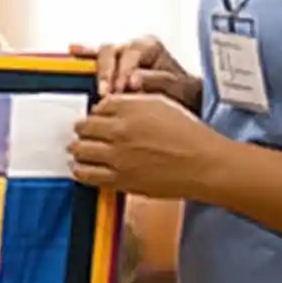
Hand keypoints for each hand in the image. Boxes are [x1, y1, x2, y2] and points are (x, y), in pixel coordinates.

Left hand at [68, 93, 227, 199]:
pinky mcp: (119, 180)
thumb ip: (131, 102)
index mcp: (129, 109)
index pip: (96, 108)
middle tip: (84, 134)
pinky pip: (87, 174)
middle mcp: (119, 131)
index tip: (97, 119)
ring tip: (80, 150)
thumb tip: (108, 106)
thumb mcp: (160, 103)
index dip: (95, 114)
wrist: (203, 164)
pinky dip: (80, 169)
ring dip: (78, 149)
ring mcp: (117, 157)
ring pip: (79, 150)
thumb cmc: (187, 133)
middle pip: (83, 128)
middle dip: (82, 130)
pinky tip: (81, 168)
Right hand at [70, 36, 201, 108]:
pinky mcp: (111, 65)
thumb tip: (133, 79)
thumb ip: (156, 81)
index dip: (126, 71)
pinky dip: (84, 51)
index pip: (131, 53)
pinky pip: (94, 55)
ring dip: (99, 72)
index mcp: (149, 46)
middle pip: (112, 51)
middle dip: (109, 73)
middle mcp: (132, 46)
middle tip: (110, 93)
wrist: (185, 99)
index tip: (125, 89)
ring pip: (102, 53)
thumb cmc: (182, 92)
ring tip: (102, 92)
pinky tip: (72, 49)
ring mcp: (120, 54)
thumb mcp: (176, 87)